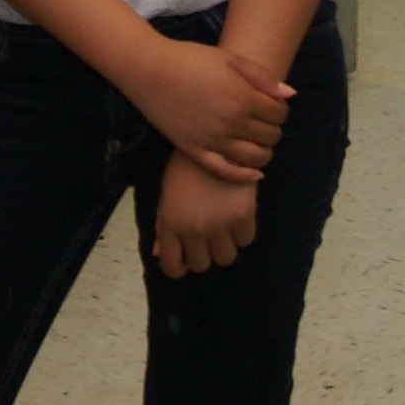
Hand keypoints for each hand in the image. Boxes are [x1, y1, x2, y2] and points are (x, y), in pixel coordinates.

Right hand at [131, 39, 288, 185]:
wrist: (150, 70)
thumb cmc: (191, 59)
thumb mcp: (230, 59)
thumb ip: (262, 78)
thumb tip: (289, 94)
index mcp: (243, 98)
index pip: (279, 114)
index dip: (280, 109)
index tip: (272, 105)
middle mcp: (232, 123)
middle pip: (270, 136)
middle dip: (273, 129)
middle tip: (264, 121)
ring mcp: (214, 140)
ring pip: (255, 159)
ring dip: (265, 153)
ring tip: (260, 143)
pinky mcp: (196, 151)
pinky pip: (226, 172)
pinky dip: (245, 176)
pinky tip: (254, 172)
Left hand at [152, 153, 259, 278]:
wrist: (213, 137)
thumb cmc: (184, 166)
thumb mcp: (167, 194)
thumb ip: (163, 224)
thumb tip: (159, 253)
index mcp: (170, 224)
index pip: (172, 267)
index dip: (178, 267)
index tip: (185, 259)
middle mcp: (194, 229)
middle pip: (202, 265)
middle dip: (203, 255)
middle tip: (206, 239)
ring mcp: (220, 224)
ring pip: (226, 258)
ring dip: (224, 247)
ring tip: (223, 229)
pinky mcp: (243, 214)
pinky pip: (246, 240)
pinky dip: (242, 233)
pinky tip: (237, 217)